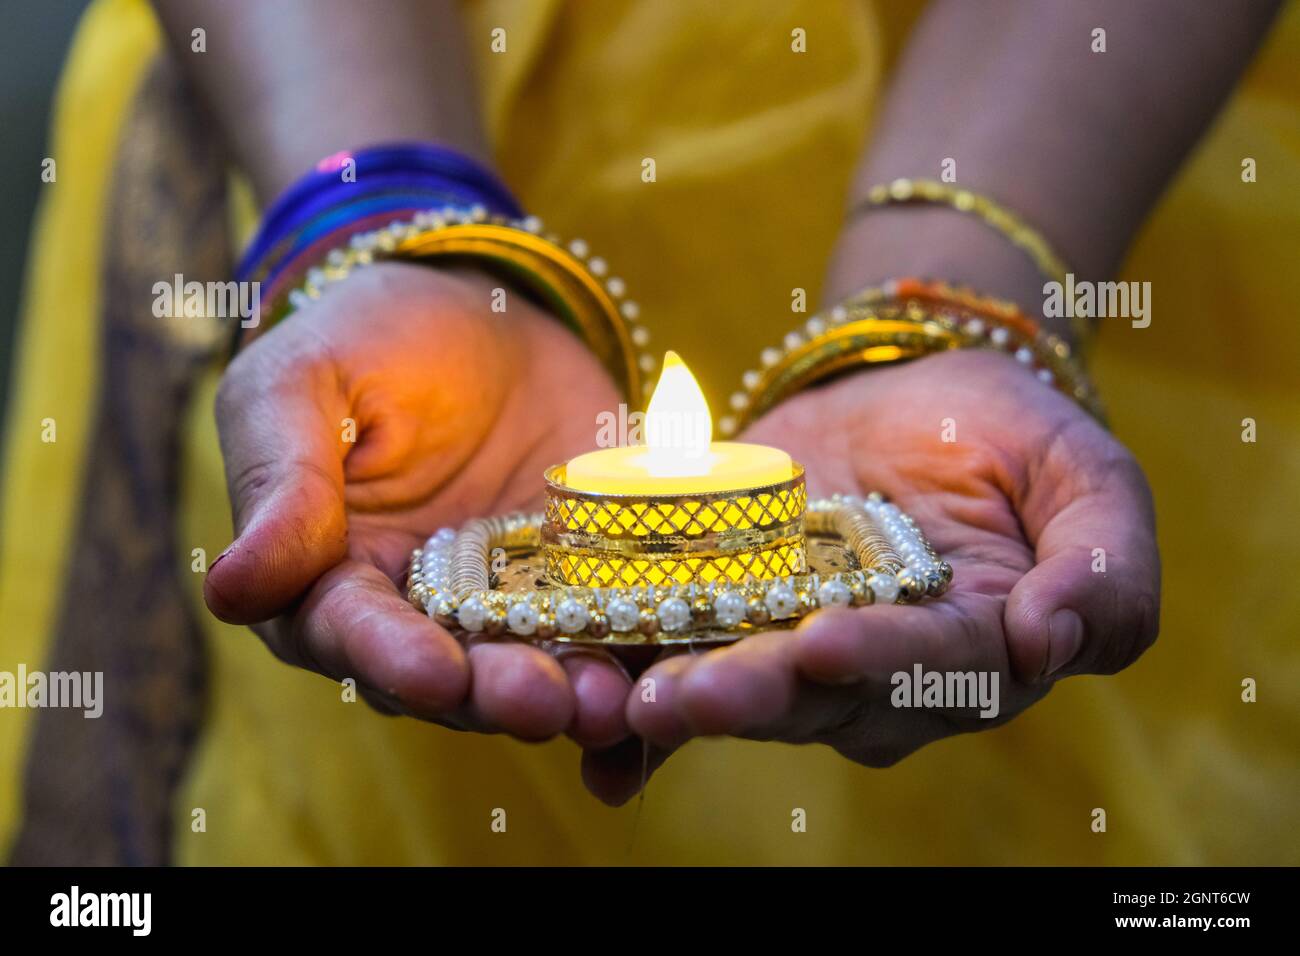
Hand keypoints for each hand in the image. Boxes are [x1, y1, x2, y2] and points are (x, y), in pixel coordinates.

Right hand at [205, 261, 631, 746]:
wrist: (485, 310)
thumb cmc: (371, 337)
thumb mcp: (305, 382)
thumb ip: (280, 480)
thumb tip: (231, 591)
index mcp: (331, 576)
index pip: (349, 632)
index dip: (390, 657)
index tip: (433, 674)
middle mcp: (417, 611)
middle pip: (449, 674)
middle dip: (493, 693)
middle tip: (541, 701)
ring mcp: (506, 604)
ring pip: (530, 664)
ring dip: (568, 692)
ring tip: (608, 701)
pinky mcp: (579, 583)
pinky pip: (604, 625)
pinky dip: (629, 651)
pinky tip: (658, 667)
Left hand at [591, 348, 1158, 802]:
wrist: (913, 388)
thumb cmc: (1014, 436)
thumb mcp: (1089, 477)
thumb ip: (1103, 566)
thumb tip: (1050, 640)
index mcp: (965, 654)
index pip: (927, 668)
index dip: (880, 660)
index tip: (829, 644)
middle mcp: (867, 673)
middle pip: (807, 695)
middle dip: (745, 695)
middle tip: (682, 695)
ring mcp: (783, 644)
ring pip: (729, 681)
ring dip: (671, 694)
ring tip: (617, 696)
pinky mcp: (718, 606)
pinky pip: (671, 648)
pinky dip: (626, 677)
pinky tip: (582, 705)